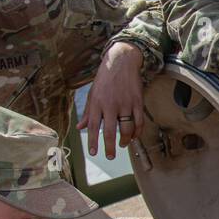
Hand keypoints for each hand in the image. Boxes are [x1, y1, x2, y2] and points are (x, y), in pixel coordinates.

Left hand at [78, 40, 145, 158]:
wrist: (121, 62)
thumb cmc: (105, 79)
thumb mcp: (93, 94)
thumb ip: (88, 113)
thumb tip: (80, 127)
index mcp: (97, 103)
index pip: (94, 126)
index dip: (93, 141)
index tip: (94, 153)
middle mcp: (110, 104)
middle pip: (110, 131)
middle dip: (110, 147)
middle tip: (110, 156)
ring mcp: (125, 103)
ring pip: (126, 128)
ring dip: (125, 140)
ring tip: (122, 145)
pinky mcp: (137, 102)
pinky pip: (139, 122)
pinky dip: (137, 132)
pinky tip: (133, 136)